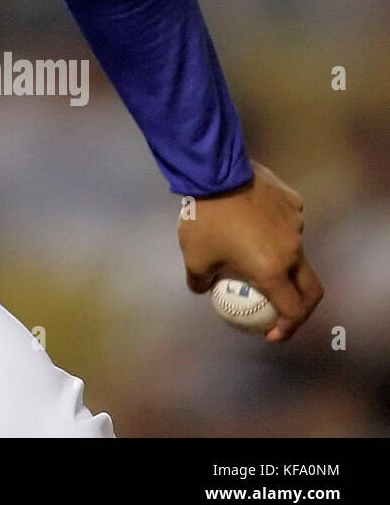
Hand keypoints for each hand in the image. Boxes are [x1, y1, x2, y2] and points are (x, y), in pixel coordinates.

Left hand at [178, 161, 322, 341]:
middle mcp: (292, 251)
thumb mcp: (194, 257)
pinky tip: (253, 221)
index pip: (293, 310)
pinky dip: (275, 230)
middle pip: (309, 288)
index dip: (287, 327)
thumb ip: (200, 281)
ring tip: (253, 251)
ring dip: (281, 259)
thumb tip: (204, 290)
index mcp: (273, 270)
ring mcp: (296, 224)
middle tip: (282, 309)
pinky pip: (288, 223)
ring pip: (295, 250)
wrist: (214, 172)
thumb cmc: (205, 219)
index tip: (272, 332)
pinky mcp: (293, 202)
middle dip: (301, 305)